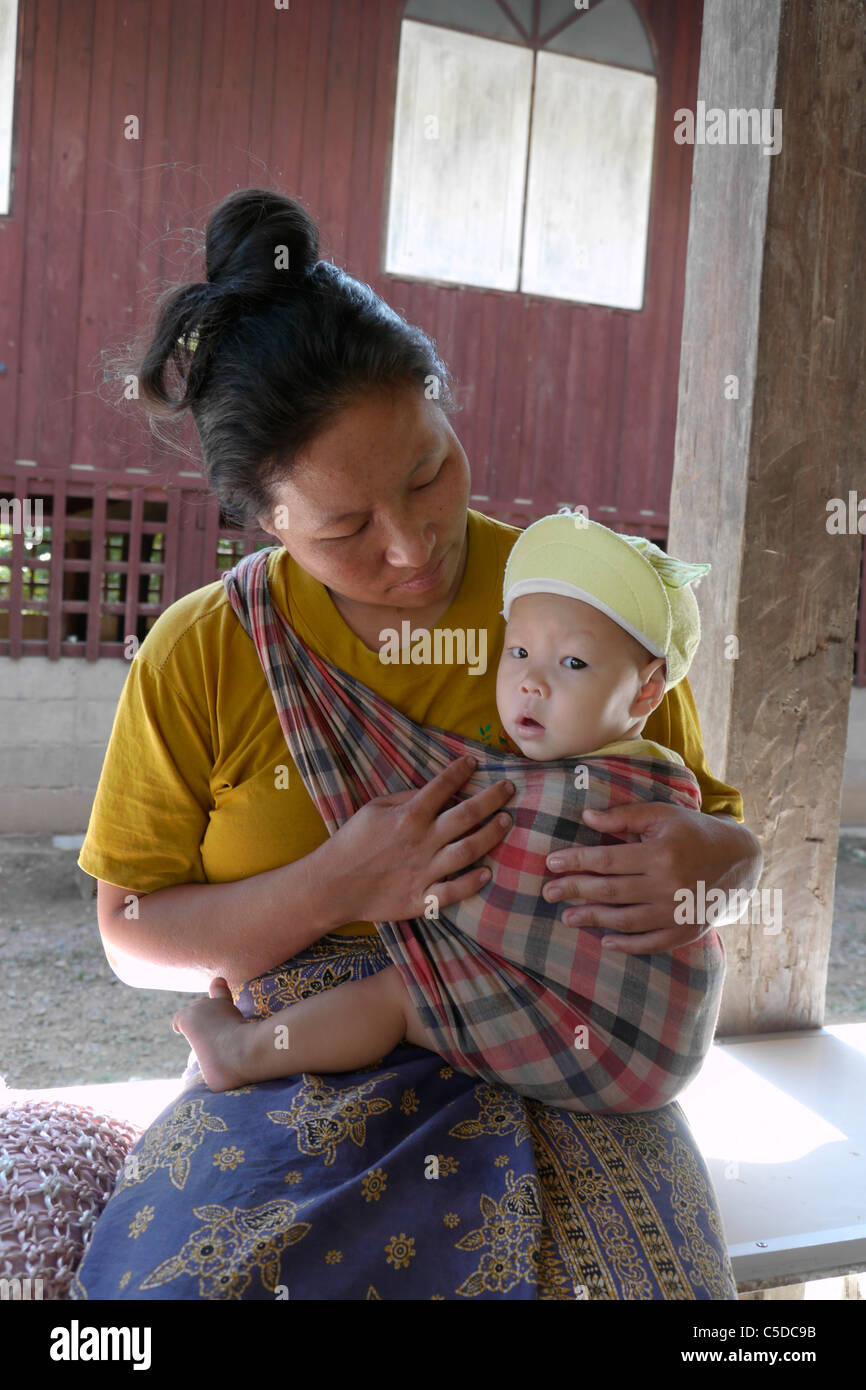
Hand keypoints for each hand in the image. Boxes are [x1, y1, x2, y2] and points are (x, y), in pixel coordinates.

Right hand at [321, 755, 514, 925]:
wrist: (332, 884)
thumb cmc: (351, 842)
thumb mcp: (373, 809)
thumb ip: (406, 798)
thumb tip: (436, 792)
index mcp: (408, 815)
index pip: (442, 787)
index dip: (461, 771)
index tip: (475, 763)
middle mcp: (421, 840)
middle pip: (466, 815)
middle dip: (491, 799)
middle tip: (509, 789)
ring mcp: (423, 870)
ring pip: (467, 851)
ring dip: (491, 835)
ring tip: (506, 822)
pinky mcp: (421, 897)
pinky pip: (453, 890)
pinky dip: (472, 882)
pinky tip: (487, 873)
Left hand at [542, 802, 761, 954]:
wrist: (740, 861)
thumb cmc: (694, 832)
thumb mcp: (663, 815)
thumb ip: (625, 816)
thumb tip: (587, 817)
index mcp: (661, 852)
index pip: (608, 859)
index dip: (577, 861)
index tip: (552, 863)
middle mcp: (669, 884)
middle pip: (612, 891)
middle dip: (575, 891)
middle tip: (548, 892)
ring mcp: (677, 911)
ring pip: (627, 920)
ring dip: (593, 919)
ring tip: (567, 917)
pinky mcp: (686, 931)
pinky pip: (652, 943)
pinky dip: (627, 945)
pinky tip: (605, 942)